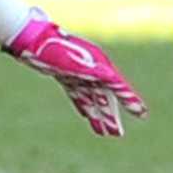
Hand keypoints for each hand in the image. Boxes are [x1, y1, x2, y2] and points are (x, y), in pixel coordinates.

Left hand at [5, 15, 147, 137]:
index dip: (130, 100)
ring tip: (105, 133)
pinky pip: (78, 94)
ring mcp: (79, 72)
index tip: (142, 114)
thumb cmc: (52, 48)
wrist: (30, 37)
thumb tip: (112, 78)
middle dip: (111, 115)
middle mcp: (92, 68)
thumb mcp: (73, 62)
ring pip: (92, 97)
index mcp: (98, 64)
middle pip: (105, 96)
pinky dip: (83, 105)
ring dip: (98, 114)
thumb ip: (92, 70)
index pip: (118, 86)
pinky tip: (85, 116)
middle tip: (117, 134)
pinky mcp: (66, 75)